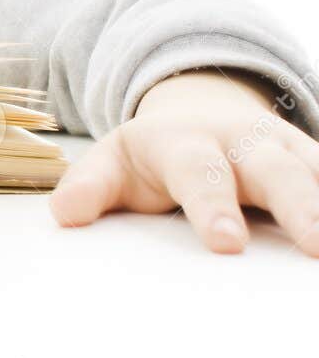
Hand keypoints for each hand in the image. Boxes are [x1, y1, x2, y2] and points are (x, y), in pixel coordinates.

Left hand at [49, 69, 318, 255]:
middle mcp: (245, 141)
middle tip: (317, 247)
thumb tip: (63, 215)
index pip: (200, 173)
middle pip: (278, 171)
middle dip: (300, 207)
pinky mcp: (315, 161)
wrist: (196, 110)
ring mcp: (288, 150)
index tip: (226, 243)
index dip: (214, 206)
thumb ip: (89, 188)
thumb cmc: (151, 154)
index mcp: (185, 142)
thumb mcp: (112, 163)